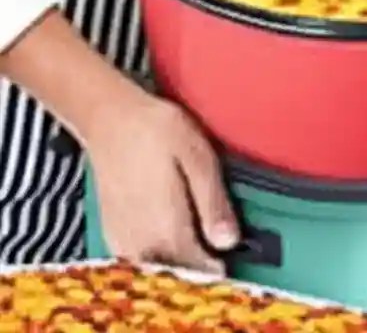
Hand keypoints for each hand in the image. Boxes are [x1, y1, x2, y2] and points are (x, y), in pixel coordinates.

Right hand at [83, 84, 239, 272]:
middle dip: (201, 265)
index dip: (221, 267)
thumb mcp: (199, 160)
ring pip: (159, 269)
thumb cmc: (158, 131)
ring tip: (198, 237)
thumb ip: (214, 205)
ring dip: (180, 261)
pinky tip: (172, 236)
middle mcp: (142, 243)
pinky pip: (140, 260)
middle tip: (219, 241)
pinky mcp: (113, 233)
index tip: (234, 253)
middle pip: (179, 273)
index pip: (200, 270)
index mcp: (167, 229)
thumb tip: (229, 242)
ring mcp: (123, 240)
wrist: (108, 117)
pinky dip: (159, 256)